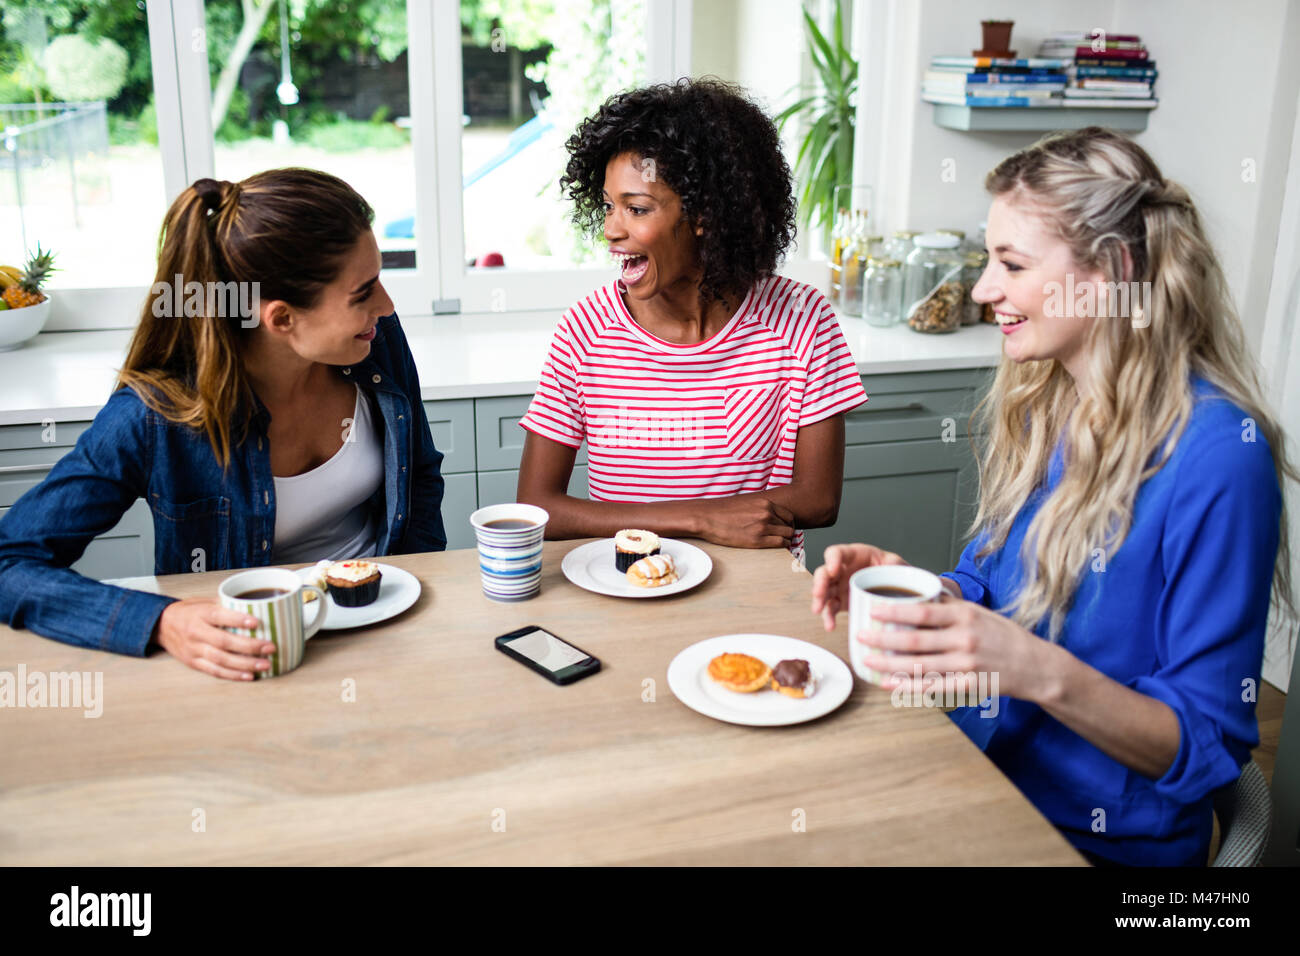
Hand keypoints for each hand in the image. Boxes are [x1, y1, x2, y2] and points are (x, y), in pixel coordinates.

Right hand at [155, 598, 276, 680]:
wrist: (161, 626)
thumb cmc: (189, 611)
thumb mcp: (204, 601)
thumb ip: (227, 604)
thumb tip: (256, 605)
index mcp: (199, 614)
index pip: (218, 616)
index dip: (238, 620)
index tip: (257, 622)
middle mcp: (195, 632)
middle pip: (223, 642)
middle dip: (249, 646)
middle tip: (270, 647)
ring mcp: (193, 650)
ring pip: (221, 660)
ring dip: (245, 664)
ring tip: (265, 665)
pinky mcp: (193, 663)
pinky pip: (214, 671)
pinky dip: (233, 675)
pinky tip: (249, 676)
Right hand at [697, 495, 795, 547]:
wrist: (706, 517)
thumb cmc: (722, 511)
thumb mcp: (745, 502)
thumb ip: (759, 507)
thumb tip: (767, 515)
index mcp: (764, 503)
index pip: (788, 515)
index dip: (788, 523)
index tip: (784, 528)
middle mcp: (766, 514)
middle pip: (789, 526)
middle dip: (787, 532)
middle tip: (782, 538)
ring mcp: (762, 527)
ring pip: (787, 535)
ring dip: (786, 539)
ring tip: (779, 543)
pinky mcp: (756, 540)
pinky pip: (780, 543)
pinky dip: (782, 545)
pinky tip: (776, 546)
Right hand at [810, 543, 908, 630]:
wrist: (895, 589)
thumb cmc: (891, 570)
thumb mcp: (895, 563)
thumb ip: (894, 563)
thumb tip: (891, 565)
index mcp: (853, 556)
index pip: (836, 553)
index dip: (832, 560)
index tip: (833, 570)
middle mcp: (842, 570)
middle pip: (824, 573)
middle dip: (819, 583)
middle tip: (818, 593)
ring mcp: (839, 587)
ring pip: (823, 592)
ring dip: (819, 601)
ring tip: (818, 610)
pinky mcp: (841, 602)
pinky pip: (831, 609)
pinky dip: (829, 618)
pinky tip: (830, 625)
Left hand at [857, 596, 1058, 703]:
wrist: (1036, 666)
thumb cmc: (1004, 636)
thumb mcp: (980, 613)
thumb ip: (950, 607)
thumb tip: (920, 594)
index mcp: (965, 616)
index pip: (922, 613)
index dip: (894, 612)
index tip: (872, 610)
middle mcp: (964, 640)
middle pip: (915, 641)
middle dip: (883, 639)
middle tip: (859, 636)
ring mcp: (966, 665)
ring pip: (919, 666)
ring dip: (889, 664)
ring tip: (867, 660)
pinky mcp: (969, 686)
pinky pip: (932, 687)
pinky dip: (908, 686)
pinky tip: (889, 683)